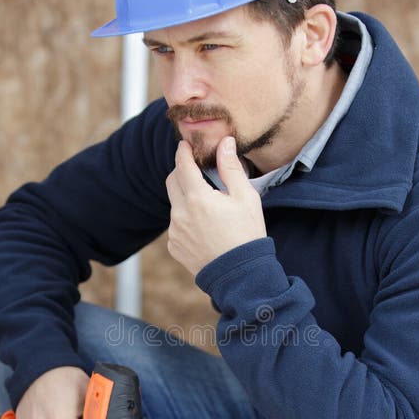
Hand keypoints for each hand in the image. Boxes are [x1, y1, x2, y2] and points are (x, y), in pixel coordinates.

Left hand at [166, 136, 266, 275]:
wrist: (240, 276)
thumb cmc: (247, 235)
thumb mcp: (246, 198)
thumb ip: (231, 168)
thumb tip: (224, 142)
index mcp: (197, 198)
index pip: (182, 165)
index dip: (183, 152)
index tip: (186, 145)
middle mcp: (179, 214)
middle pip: (171, 181)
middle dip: (181, 172)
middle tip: (196, 170)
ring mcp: (174, 232)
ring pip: (174, 204)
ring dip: (186, 199)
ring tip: (209, 208)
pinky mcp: (174, 247)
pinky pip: (176, 225)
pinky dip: (186, 220)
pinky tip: (205, 228)